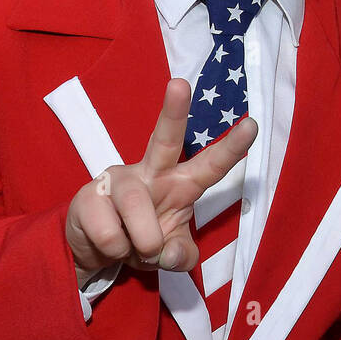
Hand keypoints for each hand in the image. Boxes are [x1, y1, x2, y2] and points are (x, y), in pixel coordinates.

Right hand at [66, 78, 256, 285]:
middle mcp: (151, 172)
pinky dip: (115, 251)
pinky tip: (108, 243)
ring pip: (137, 210)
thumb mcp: (169, 252)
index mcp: (180, 184)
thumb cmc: (141, 239)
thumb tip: (173, 253)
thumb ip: (181, 255)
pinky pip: (110, 234)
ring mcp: (118, 180)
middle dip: (173, 112)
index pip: (210, 165)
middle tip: (180, 84)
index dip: (230, 148)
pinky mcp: (88, 195)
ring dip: (142, 242)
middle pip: (164, 139)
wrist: (92, 251)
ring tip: (133, 249)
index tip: (252, 125)